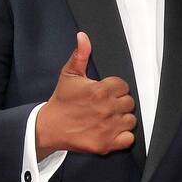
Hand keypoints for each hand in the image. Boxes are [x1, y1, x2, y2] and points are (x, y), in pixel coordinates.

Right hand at [35, 31, 136, 156]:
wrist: (50, 127)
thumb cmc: (61, 101)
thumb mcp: (69, 75)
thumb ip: (80, 55)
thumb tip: (83, 36)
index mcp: (99, 90)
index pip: (123, 86)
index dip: (116, 88)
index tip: (106, 92)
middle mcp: (106, 109)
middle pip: (129, 102)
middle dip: (119, 102)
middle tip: (106, 105)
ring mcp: (108, 128)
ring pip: (131, 120)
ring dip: (123, 119)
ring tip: (109, 118)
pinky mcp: (106, 144)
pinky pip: (129, 138)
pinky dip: (123, 136)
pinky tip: (113, 131)